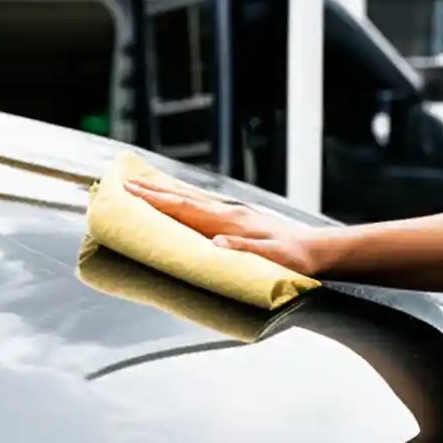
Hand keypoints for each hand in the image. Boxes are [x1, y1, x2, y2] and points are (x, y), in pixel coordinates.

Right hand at [123, 178, 326, 274]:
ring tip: (143, 184)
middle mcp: (229, 213)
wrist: (317, 250)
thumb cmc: (295, 260)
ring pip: (192, 197)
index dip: (157, 200)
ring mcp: (233, 214)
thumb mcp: (272, 258)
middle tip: (124, 182)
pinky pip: (202, 204)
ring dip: (166, 191)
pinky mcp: (238, 219)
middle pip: (183, 197)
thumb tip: (215, 245)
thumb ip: (243, 251)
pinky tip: (179, 199)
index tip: (131, 191)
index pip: (186, 208)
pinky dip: (184, 198)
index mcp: (230, 222)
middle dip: (152, 190)